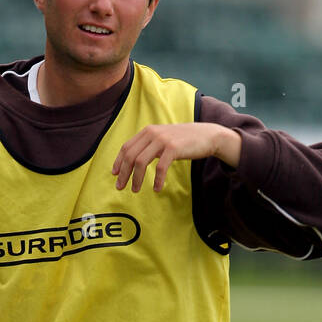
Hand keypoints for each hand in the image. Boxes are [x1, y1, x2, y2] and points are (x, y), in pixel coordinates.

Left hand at [111, 123, 240, 192]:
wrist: (206, 135)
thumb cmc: (184, 140)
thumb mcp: (163, 139)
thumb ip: (149, 145)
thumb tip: (135, 159)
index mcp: (148, 131)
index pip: (127, 147)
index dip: (118, 162)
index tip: (114, 175)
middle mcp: (153, 133)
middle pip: (131, 155)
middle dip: (123, 173)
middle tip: (120, 187)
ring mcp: (163, 140)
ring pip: (141, 162)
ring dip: (136, 178)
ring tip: (135, 190)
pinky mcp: (173, 148)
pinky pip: (160, 167)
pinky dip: (157, 180)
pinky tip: (156, 189)